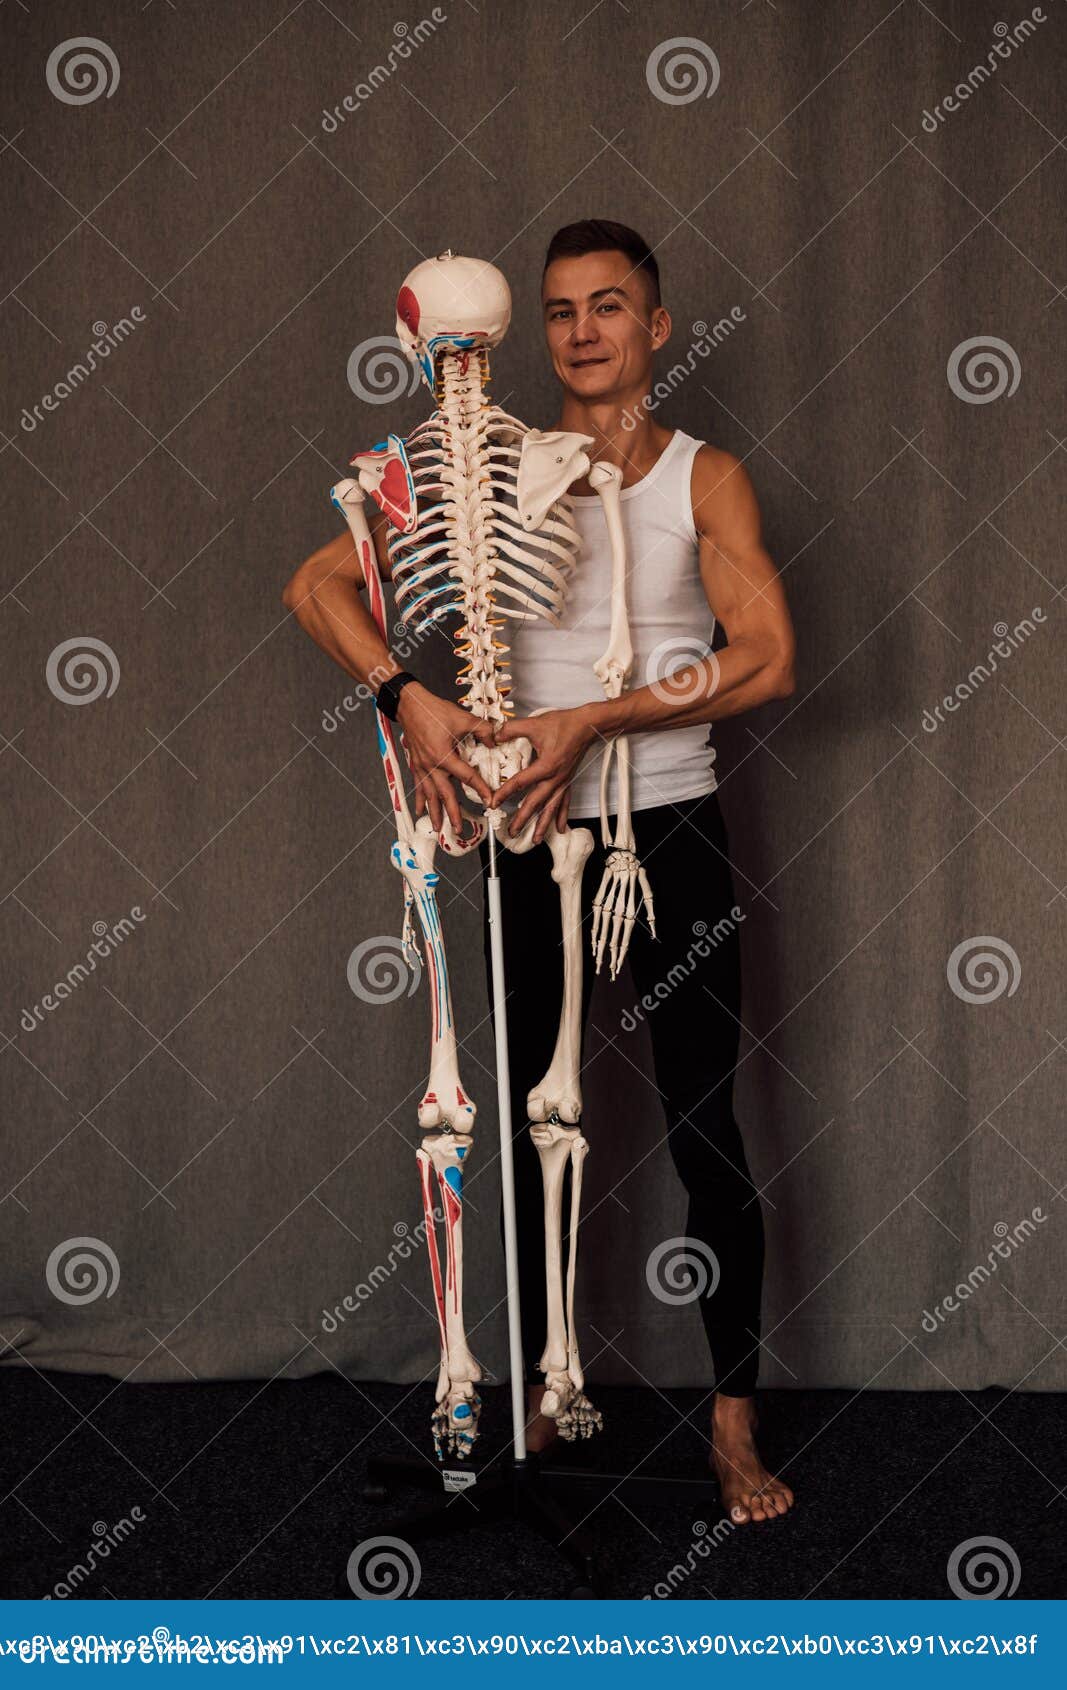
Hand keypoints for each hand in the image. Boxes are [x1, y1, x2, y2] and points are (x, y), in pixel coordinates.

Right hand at [396, 683, 494, 833]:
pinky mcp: (416, 764)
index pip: (466, 777)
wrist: (410, 704)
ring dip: (434, 813)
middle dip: (451, 814)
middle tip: (458, 830)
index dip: (480, 789)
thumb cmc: (433, 710)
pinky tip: (420, 811)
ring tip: (437, 828)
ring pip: (429, 795)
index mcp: (444, 756)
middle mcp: (431, 765)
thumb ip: (482, 729)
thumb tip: (495, 739)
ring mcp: (422, 766)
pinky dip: (420, 799)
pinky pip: (418, 786)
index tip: (489, 801)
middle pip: (444, 794)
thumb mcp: (462, 717)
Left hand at [492, 708, 597, 842]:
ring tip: (536, 840)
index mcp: (545, 766)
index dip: (505, 793)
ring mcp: (563, 781)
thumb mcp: (535, 723)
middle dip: (524, 819)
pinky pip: (564, 802)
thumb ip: (512, 729)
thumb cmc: (565, 724)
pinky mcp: (568, 780)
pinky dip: (562, 816)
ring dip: (543, 825)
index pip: (520, 783)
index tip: (494, 802)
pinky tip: (559, 827)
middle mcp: (555, 778)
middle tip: (513, 831)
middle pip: (536, 803)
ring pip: (551, 808)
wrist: (588, 725)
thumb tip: (495, 735)